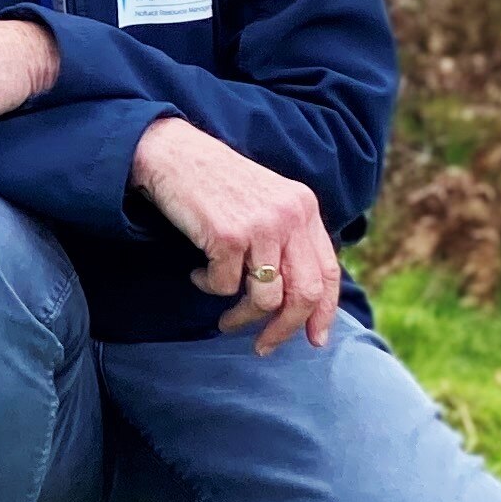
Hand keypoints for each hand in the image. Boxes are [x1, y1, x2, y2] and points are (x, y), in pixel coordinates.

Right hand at [129, 115, 340, 353]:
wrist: (172, 154)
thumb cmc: (216, 185)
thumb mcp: (267, 204)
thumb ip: (288, 240)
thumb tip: (300, 300)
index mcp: (304, 207)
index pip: (328, 271)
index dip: (324, 312)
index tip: (315, 340)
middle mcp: (290, 216)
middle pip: (304, 294)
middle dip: (285, 330)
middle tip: (264, 347)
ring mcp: (260, 226)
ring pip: (266, 300)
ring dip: (242, 318)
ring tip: (225, 318)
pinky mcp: (228, 236)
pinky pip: (224, 287)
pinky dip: (209, 287)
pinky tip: (199, 272)